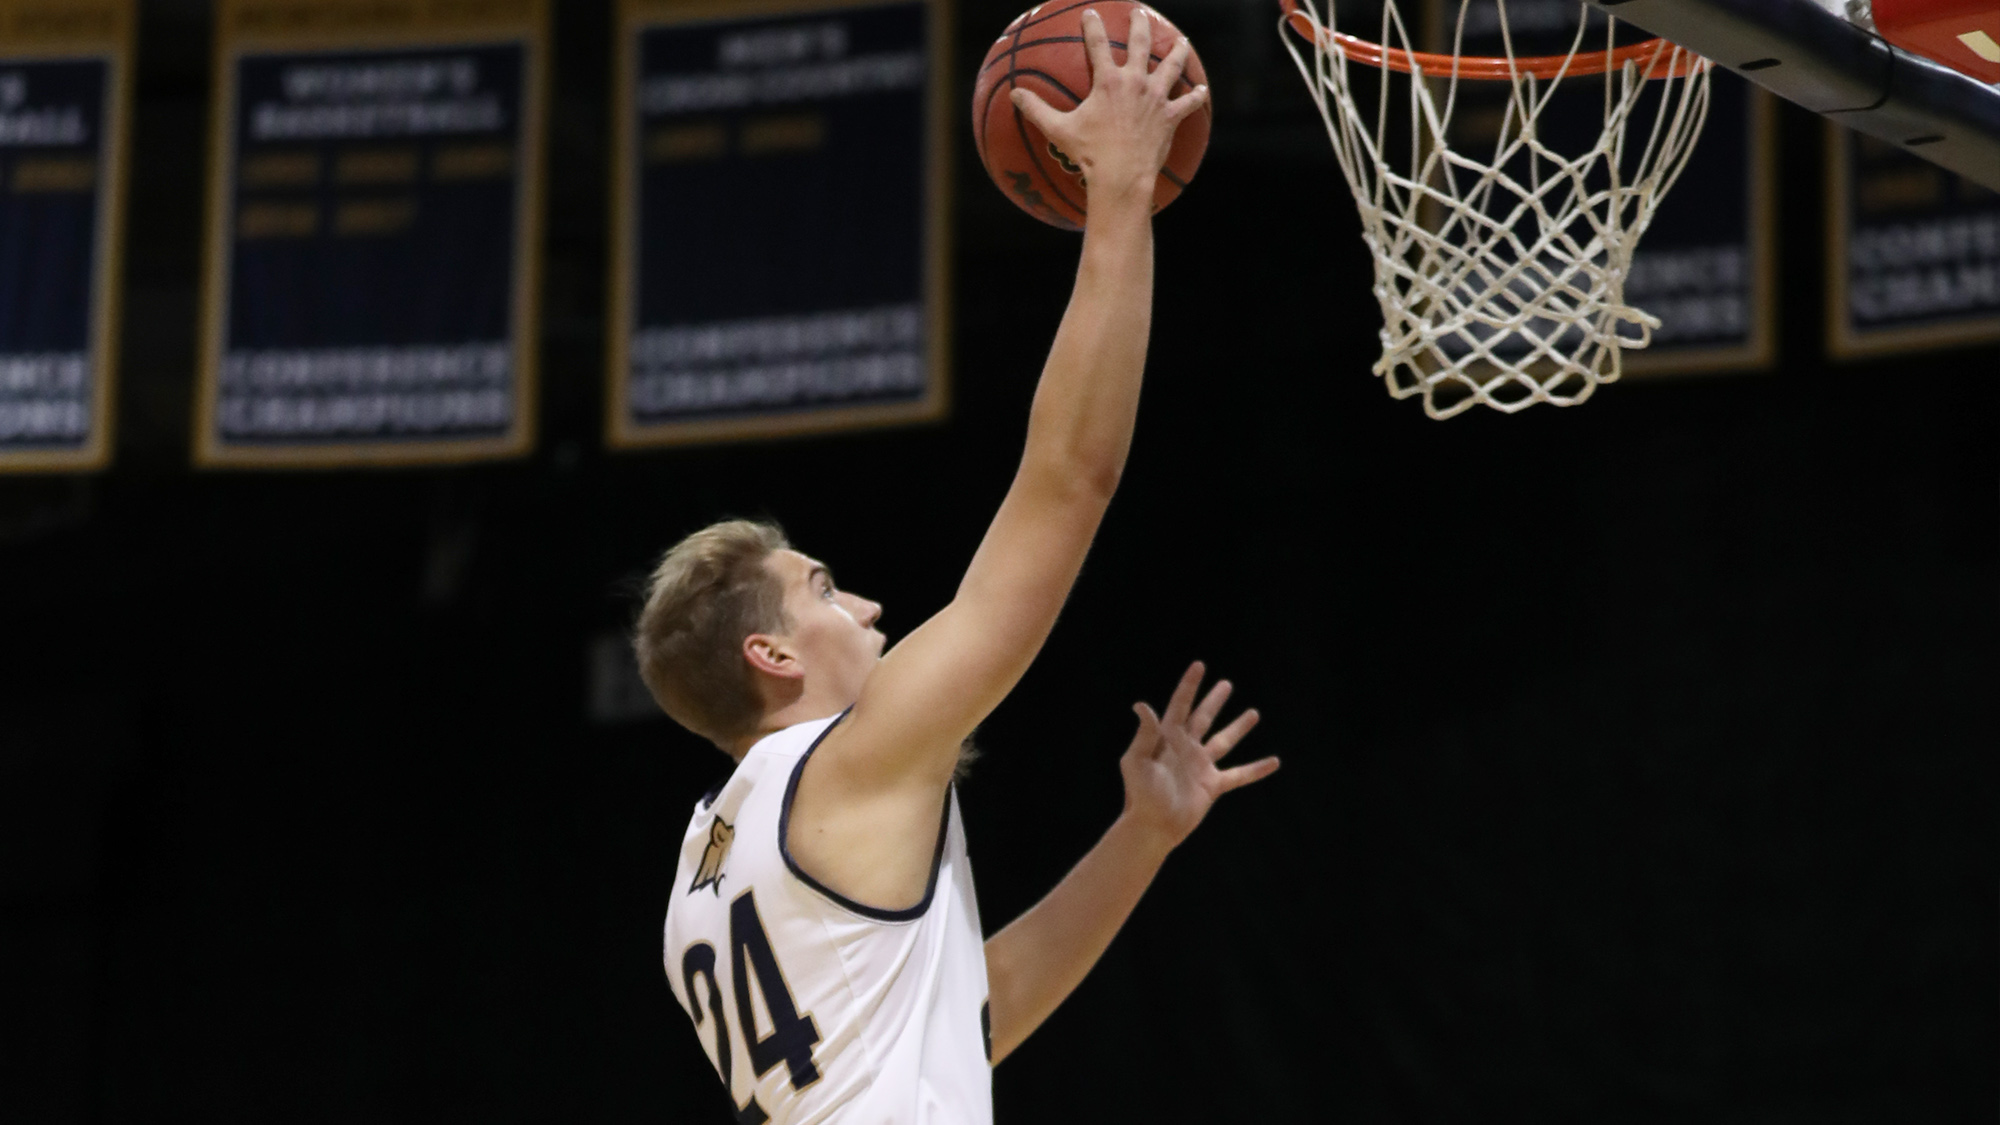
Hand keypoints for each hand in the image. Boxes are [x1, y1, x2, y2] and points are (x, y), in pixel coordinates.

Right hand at [1010, 8, 1208, 205]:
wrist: (1122, 175)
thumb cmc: (1089, 153)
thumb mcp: (1058, 130)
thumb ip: (1036, 110)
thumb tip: (1014, 95)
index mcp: (1108, 81)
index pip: (1098, 44)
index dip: (1092, 26)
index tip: (1090, 13)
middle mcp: (1135, 82)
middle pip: (1141, 45)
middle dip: (1139, 25)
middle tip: (1139, 13)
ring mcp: (1156, 98)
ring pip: (1172, 67)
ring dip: (1178, 51)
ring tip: (1183, 41)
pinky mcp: (1170, 117)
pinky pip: (1187, 103)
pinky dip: (1195, 96)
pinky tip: (1202, 90)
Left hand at [1118, 661, 1278, 851]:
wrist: (1153, 826)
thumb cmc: (1141, 794)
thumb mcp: (1137, 761)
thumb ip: (1144, 734)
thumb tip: (1142, 705)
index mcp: (1168, 738)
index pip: (1181, 705)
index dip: (1189, 686)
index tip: (1199, 665)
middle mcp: (1186, 748)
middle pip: (1203, 717)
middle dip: (1214, 700)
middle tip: (1226, 684)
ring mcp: (1201, 766)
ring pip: (1224, 741)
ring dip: (1238, 727)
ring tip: (1254, 713)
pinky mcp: (1212, 785)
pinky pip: (1239, 775)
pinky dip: (1256, 770)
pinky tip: (1274, 762)